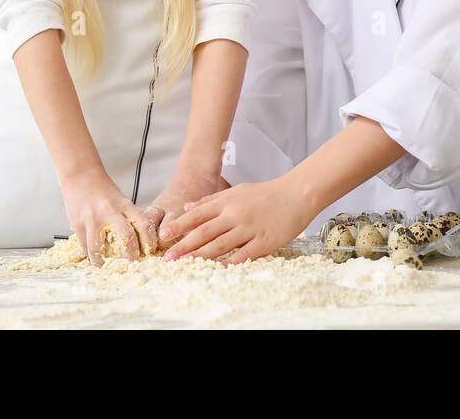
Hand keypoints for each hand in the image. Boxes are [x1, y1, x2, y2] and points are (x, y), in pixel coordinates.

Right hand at [60, 168, 158, 264]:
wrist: (81, 174)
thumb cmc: (103, 189)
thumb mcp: (122, 200)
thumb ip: (129, 218)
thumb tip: (140, 242)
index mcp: (124, 204)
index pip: (144, 225)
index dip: (150, 241)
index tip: (149, 252)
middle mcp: (110, 211)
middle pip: (126, 237)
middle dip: (131, 255)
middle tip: (131, 263)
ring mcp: (92, 219)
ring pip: (100, 248)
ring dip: (105, 261)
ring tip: (109, 265)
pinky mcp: (78, 224)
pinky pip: (85, 247)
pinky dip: (91, 255)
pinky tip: (95, 258)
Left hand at [160, 176, 314, 264]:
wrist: (296, 194)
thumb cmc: (265, 193)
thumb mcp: (236, 191)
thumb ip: (211, 201)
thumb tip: (187, 208)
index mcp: (227, 202)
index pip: (197, 215)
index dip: (179, 226)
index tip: (163, 236)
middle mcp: (235, 215)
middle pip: (204, 232)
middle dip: (184, 245)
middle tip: (168, 257)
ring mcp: (249, 229)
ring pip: (220, 244)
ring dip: (200, 255)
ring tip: (185, 264)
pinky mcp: (264, 241)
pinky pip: (243, 255)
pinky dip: (229, 263)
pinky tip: (217, 269)